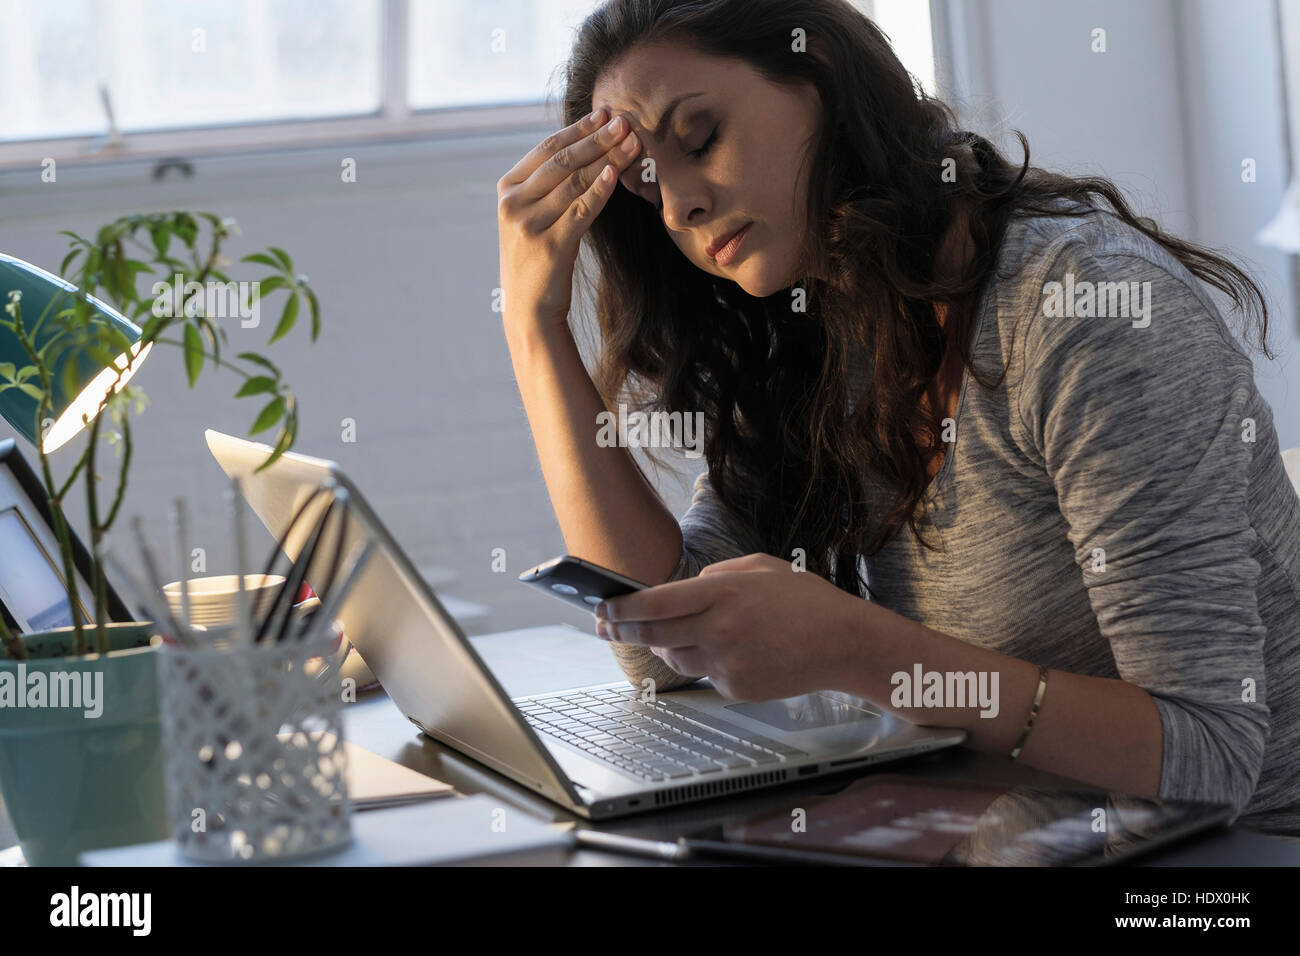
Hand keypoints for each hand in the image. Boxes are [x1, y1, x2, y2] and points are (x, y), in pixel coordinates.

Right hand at [496, 107, 642, 334]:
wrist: (528, 309)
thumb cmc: (537, 259)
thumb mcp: (531, 217)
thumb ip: (546, 186)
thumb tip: (584, 147)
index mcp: (507, 190)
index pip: (546, 150)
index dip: (578, 129)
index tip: (604, 114)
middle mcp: (513, 204)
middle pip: (562, 161)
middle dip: (597, 138)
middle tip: (624, 121)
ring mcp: (529, 225)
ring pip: (574, 182)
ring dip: (607, 159)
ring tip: (632, 143)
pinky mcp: (549, 246)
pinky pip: (580, 211)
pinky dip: (599, 191)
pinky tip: (616, 175)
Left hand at [594, 553, 866, 700]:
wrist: (845, 644)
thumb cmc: (807, 601)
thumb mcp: (761, 567)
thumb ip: (717, 574)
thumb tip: (686, 586)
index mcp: (724, 594)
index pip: (655, 603)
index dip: (622, 609)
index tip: (603, 608)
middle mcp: (720, 630)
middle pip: (653, 636)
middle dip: (622, 631)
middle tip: (605, 627)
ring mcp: (727, 664)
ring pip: (675, 659)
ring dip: (667, 646)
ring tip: (677, 634)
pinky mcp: (736, 689)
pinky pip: (705, 674)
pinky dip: (706, 662)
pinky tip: (733, 650)